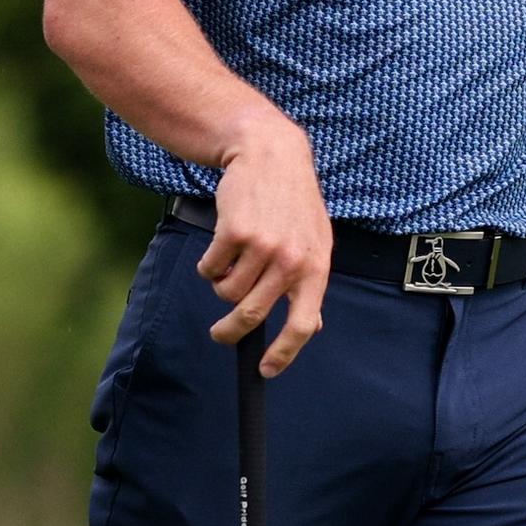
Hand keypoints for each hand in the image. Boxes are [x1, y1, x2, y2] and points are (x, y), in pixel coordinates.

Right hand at [200, 115, 329, 374]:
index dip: (283, 354)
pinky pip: (210, 269)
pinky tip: (222, 243)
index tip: (267, 371)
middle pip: (252, 315)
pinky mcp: (234, 233)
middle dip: (230, 331)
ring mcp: (263, 247)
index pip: (302, 325)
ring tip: (231, 261)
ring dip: (221, 284)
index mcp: (316, 268)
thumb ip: (310, 283)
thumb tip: (311, 328)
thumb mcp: (315, 240)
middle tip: (220, 334)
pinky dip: (209, 264)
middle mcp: (291, 261)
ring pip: (227, 292)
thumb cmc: (292, 201)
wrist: (269, 154)